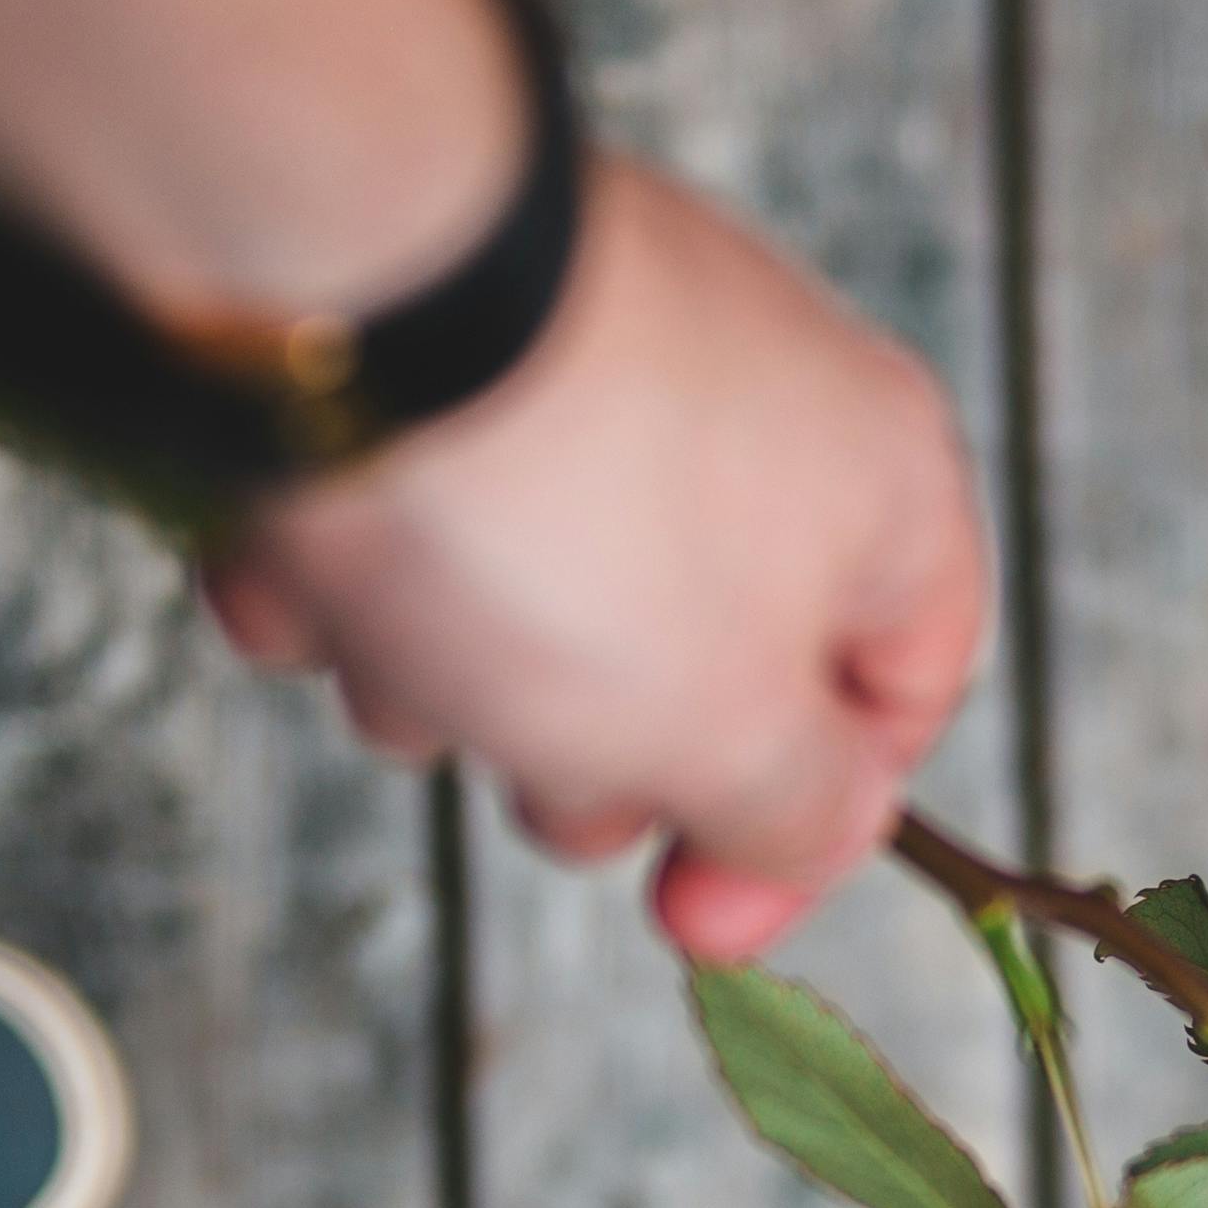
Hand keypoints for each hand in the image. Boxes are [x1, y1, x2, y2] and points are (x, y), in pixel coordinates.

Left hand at [195, 158, 988, 962]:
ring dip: (438, 670)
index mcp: (883, 493)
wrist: (343, 288)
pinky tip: (305, 553)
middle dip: (582, 753)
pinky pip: (403, 517)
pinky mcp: (433, 349)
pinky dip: (347, 565)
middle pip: (691, 675)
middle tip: (528, 747)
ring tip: (394, 624)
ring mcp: (586, 370)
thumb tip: (808, 831)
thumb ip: (801, 816)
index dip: (806, 836)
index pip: (902, 698)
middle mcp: (753, 413)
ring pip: (522, 610)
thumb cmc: (568, 520)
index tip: (689, 919)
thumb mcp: (728, 734)